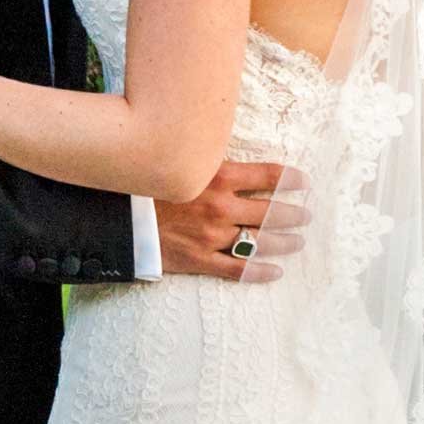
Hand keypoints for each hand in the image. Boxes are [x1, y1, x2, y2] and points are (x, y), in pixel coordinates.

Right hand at [156, 159, 307, 282]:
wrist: (117, 215)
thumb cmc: (148, 182)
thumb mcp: (181, 160)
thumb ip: (209, 159)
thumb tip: (232, 151)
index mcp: (218, 176)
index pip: (268, 176)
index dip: (291, 179)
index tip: (304, 181)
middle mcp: (220, 207)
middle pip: (270, 212)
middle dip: (293, 214)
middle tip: (306, 215)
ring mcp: (211, 236)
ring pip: (259, 241)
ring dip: (284, 242)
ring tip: (298, 242)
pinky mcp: (199, 259)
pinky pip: (237, 269)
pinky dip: (259, 271)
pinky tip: (275, 272)